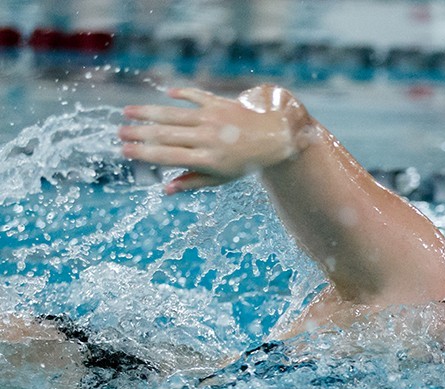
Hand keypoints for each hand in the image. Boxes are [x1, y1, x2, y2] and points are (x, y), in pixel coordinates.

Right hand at [120, 86, 306, 193]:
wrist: (275, 139)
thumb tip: (166, 189)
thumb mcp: (222, 178)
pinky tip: (166, 93)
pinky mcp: (219, 103)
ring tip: (127, 112)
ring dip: (149, 112)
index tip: (125, 150)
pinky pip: (196, 96)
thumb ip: (193, 182)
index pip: (168, 156)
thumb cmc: (244, 163)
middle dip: (139, 133)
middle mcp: (207, 137)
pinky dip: (181, 93)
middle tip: (118, 131)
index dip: (145, 153)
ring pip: (174, 114)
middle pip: (166, 134)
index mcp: (207, 159)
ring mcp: (213, 118)